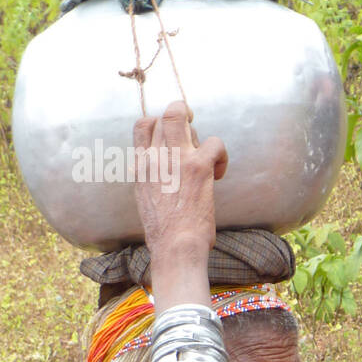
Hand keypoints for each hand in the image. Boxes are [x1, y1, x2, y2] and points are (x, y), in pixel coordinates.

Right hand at [131, 101, 226, 262]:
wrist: (174, 245)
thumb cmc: (164, 230)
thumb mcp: (145, 197)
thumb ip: (151, 176)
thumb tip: (164, 168)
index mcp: (141, 166)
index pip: (143, 124)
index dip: (160, 121)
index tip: (173, 134)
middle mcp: (155, 157)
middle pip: (166, 115)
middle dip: (184, 116)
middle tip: (195, 133)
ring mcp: (176, 159)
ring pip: (185, 119)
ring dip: (201, 139)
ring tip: (206, 165)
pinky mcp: (198, 167)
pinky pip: (215, 142)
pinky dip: (221, 155)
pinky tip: (218, 174)